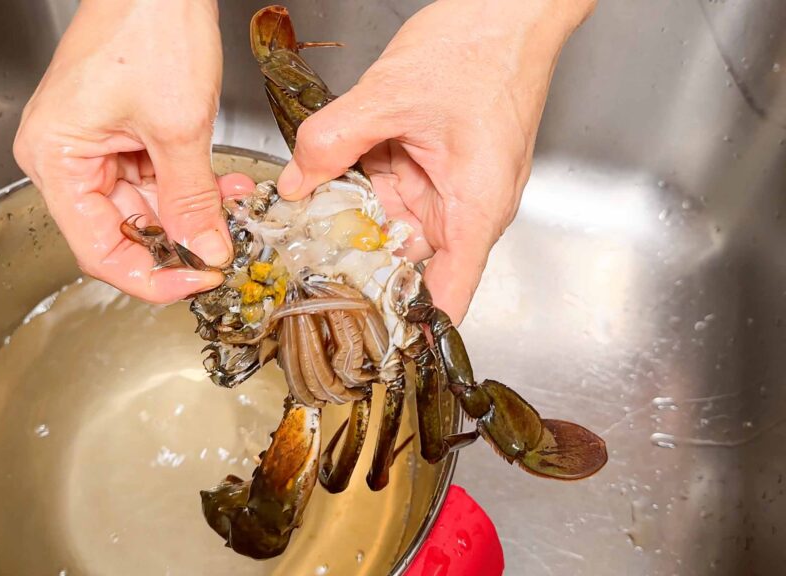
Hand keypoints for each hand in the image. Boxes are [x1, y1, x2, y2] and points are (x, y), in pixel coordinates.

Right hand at [13, 0, 230, 302]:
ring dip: (193, 210)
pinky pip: (155, 175)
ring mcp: (93, 144)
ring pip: (146, 206)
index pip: (98, 249)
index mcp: (56, 159)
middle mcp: (66, 157)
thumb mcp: (179, 126)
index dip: (151, 275)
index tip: (197, 281)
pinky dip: (190, 183)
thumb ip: (192, 199)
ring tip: (233, 208)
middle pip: (123, 230)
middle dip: (179, 240)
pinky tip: (225, 184)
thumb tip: (207, 251)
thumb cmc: (148, 24)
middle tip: (224, 249)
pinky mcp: (120, 131)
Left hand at [276, 0, 594, 322]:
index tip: (371, 341)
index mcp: (474, 208)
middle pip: (406, 261)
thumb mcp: (389, 95)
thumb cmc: (483, 48)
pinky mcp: (434, 164)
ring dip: (353, 220)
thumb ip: (332, 141)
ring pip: (391, 224)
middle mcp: (465, 206)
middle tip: (305, 267)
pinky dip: (362, 186)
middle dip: (357, 264)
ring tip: (307, 219)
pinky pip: (391, 189)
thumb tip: (295, 181)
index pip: (447, 295)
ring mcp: (449, 185)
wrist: (506, 7)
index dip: (409, 325)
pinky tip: (330, 180)